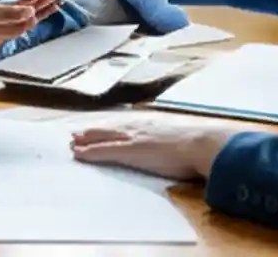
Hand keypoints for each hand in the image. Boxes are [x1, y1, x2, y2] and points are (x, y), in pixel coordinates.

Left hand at [70, 116, 239, 180]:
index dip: (112, 126)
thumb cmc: (201, 143)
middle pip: (110, 127)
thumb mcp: (185, 136)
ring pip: (103, 137)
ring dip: (87, 139)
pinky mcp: (131, 150)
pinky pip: (105, 150)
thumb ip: (176, 138)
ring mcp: (134, 137)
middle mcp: (140, 126)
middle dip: (93, 131)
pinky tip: (79, 154)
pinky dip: (90, 151)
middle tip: (78, 133)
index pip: (126, 124)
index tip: (101, 127)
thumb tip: (180, 143)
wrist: (202, 143)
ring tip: (74, 142)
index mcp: (153, 123)